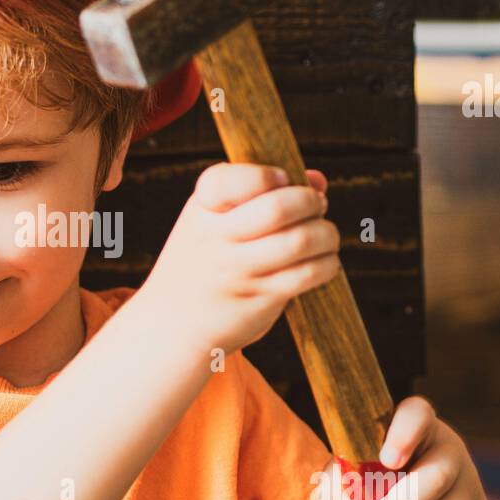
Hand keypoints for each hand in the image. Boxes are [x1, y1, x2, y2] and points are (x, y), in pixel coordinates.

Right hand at [137, 164, 336, 355]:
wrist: (171, 323)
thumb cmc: (204, 262)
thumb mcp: (215, 220)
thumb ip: (262, 194)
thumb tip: (318, 180)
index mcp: (202, 207)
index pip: (233, 179)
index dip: (268, 176)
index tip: (283, 180)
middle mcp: (217, 236)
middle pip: (278, 208)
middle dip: (310, 202)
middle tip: (316, 207)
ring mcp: (237, 269)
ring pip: (300, 240)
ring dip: (327, 234)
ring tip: (325, 237)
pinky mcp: (259, 297)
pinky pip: (307, 274)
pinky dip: (327, 264)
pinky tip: (322, 262)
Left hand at [312, 396, 489, 499]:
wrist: (399, 490)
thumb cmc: (364, 472)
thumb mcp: (341, 471)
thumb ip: (336, 490)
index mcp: (415, 422)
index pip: (416, 416)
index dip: (405, 435)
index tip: (387, 461)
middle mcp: (449, 447)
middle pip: (438, 475)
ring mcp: (470, 482)